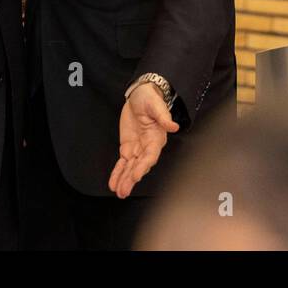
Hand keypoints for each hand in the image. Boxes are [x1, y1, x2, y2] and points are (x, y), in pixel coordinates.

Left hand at [108, 82, 178, 198]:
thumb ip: (163, 117)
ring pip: (130, 168)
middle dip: (131, 178)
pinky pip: (122, 163)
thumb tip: (174, 126)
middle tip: (124, 191)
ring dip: (124, 180)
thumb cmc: (150, 99)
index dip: (143, 166)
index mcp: (156, 138)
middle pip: (140, 165)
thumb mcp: (156, 105)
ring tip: (119, 192)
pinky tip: (114, 184)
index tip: (136, 175)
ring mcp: (137, 148)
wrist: (140, 95)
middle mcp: (148, 147)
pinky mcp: (127, 147)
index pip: (150, 155)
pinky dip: (118, 173)